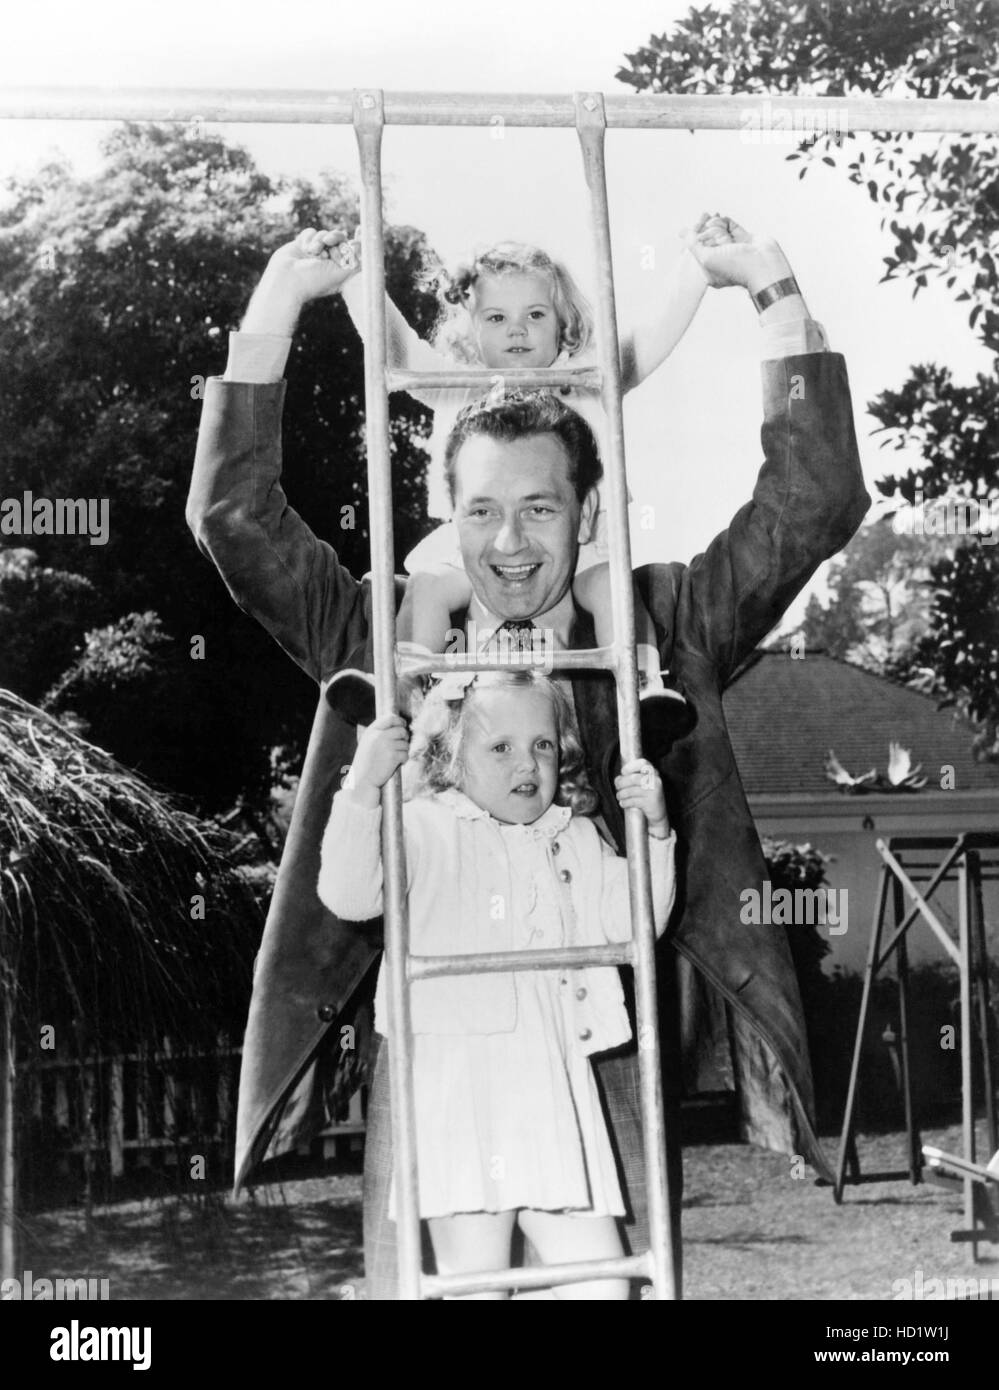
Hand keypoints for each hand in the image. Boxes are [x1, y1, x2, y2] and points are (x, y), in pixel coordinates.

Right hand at [241, 227, 360, 333]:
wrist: (287, 280)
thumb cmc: (315, 281)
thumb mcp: (342, 273)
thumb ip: (357, 261)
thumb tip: (365, 246)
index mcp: (339, 269)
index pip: (351, 250)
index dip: (354, 242)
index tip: (360, 230)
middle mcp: (328, 261)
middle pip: (339, 238)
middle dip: (335, 238)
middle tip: (329, 242)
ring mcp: (315, 253)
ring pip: (324, 234)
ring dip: (320, 240)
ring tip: (312, 251)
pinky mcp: (302, 245)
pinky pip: (311, 232)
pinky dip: (308, 238)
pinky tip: (304, 248)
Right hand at [347, 714, 408, 801]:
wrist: (362, 780)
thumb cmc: (366, 763)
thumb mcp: (367, 743)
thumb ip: (378, 734)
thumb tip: (397, 727)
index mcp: (371, 731)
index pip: (390, 718)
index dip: (400, 721)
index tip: (403, 725)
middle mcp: (379, 736)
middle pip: (401, 730)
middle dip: (405, 738)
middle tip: (402, 745)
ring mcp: (386, 745)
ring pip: (405, 743)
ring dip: (404, 751)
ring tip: (396, 758)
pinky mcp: (393, 756)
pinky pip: (406, 754)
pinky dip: (404, 760)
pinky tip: (398, 764)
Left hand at [615, 758, 668, 834]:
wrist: (659, 813)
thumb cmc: (647, 796)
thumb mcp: (643, 783)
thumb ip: (632, 777)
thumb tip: (618, 779)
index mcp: (653, 773)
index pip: (643, 763)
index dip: (631, 766)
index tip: (623, 772)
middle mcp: (655, 780)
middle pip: (634, 778)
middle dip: (622, 783)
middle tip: (617, 787)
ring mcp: (654, 792)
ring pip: (632, 790)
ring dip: (621, 794)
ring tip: (619, 796)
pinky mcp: (651, 802)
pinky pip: (633, 801)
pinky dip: (625, 802)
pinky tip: (623, 803)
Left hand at [682, 214, 791, 293]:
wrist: (765, 266)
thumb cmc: (736, 267)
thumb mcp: (706, 259)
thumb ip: (693, 245)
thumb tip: (682, 232)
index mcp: (708, 270)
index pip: (695, 248)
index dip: (696, 236)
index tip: (700, 232)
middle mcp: (719, 259)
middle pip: (706, 237)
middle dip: (710, 232)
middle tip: (721, 241)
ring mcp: (732, 248)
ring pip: (717, 229)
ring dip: (718, 226)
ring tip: (726, 234)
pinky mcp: (744, 238)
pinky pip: (730, 225)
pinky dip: (726, 222)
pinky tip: (725, 222)